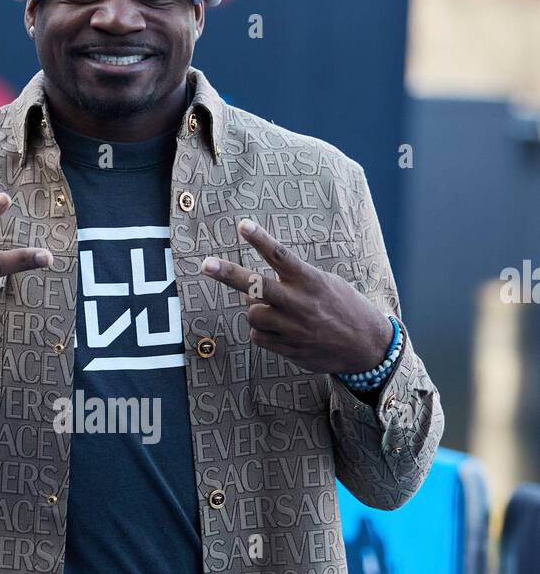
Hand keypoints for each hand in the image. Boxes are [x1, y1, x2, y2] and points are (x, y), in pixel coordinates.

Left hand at [201, 219, 392, 374]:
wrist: (366, 347)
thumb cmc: (343, 308)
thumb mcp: (326, 284)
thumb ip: (294, 280)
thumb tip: (257, 287)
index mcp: (311, 281)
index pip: (280, 256)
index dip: (260, 239)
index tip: (242, 225)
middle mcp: (299, 303)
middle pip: (255, 286)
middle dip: (228, 274)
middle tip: (206, 264)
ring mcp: (292, 328)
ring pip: (252, 314)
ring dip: (257, 311)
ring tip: (277, 312)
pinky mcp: (288, 349)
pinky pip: (259, 337)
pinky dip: (264, 333)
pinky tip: (282, 331)